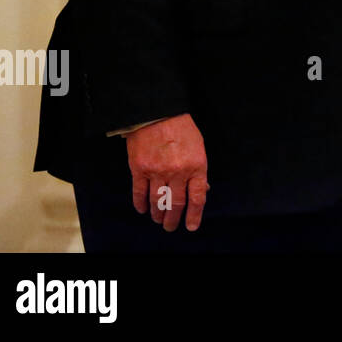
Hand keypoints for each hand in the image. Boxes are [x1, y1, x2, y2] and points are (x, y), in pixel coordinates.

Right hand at [126, 113, 208, 231]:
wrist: (158, 113)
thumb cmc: (182, 129)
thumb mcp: (199, 147)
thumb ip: (199, 170)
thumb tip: (202, 190)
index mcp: (197, 166)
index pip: (197, 198)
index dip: (194, 215)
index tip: (191, 227)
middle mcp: (178, 172)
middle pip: (176, 204)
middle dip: (173, 219)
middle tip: (171, 227)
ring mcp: (157, 172)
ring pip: (157, 202)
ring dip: (158, 214)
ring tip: (158, 220)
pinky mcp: (139, 169)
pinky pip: (139, 193)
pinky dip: (140, 204)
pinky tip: (142, 210)